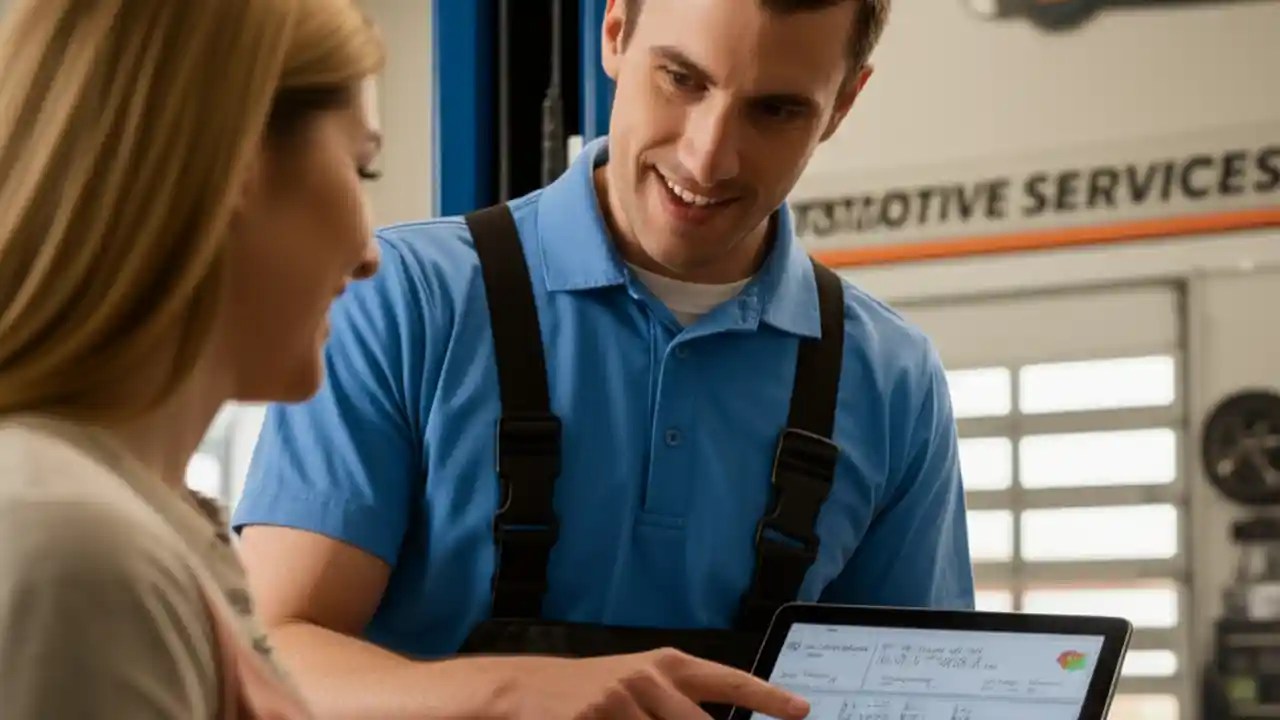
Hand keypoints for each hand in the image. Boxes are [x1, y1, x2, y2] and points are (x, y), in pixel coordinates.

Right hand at [503, 648, 809, 719]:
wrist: (525, 690)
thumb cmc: (593, 693)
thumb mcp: (639, 686)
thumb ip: (679, 706)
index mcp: (668, 665)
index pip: (728, 682)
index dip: (767, 698)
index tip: (802, 710)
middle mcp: (649, 678)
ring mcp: (620, 699)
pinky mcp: (592, 719)